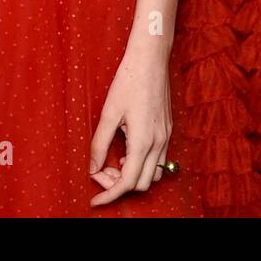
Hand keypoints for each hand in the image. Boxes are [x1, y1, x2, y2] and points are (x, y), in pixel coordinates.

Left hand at [87, 44, 173, 206]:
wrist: (151, 59)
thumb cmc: (128, 81)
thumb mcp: (108, 112)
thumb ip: (99, 143)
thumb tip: (92, 168)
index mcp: (143, 141)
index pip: (127, 182)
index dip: (109, 195)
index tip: (95, 201)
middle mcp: (159, 143)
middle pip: (142, 184)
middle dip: (119, 185)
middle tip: (100, 173)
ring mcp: (166, 137)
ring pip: (153, 174)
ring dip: (133, 176)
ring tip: (113, 162)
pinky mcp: (167, 129)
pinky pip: (158, 159)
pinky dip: (141, 164)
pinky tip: (126, 151)